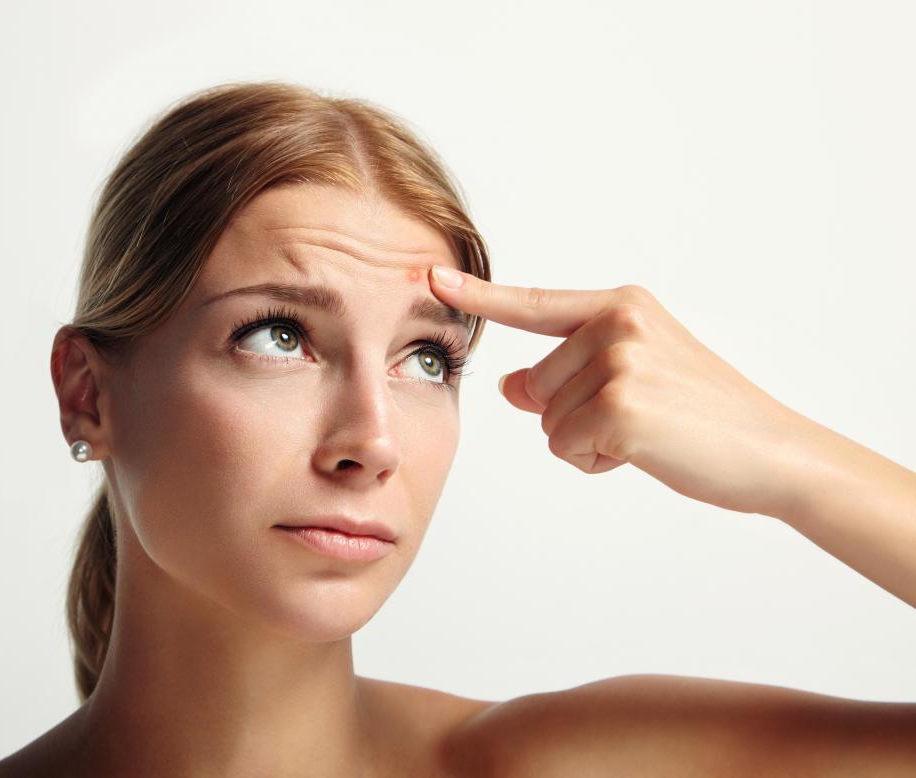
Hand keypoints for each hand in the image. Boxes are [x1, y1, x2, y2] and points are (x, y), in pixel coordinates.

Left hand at [429, 265, 811, 515]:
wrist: (770, 451)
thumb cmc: (702, 415)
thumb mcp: (633, 377)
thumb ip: (566, 373)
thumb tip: (508, 385)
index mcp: (623, 306)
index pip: (535, 302)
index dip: (480, 295)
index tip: (432, 276)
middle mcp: (619, 323)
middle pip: (535, 383)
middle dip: (572, 414)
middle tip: (638, 418)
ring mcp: (621, 361)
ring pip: (548, 419)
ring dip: (586, 440)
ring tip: (646, 433)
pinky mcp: (621, 407)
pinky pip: (566, 446)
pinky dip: (596, 462)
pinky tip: (643, 452)